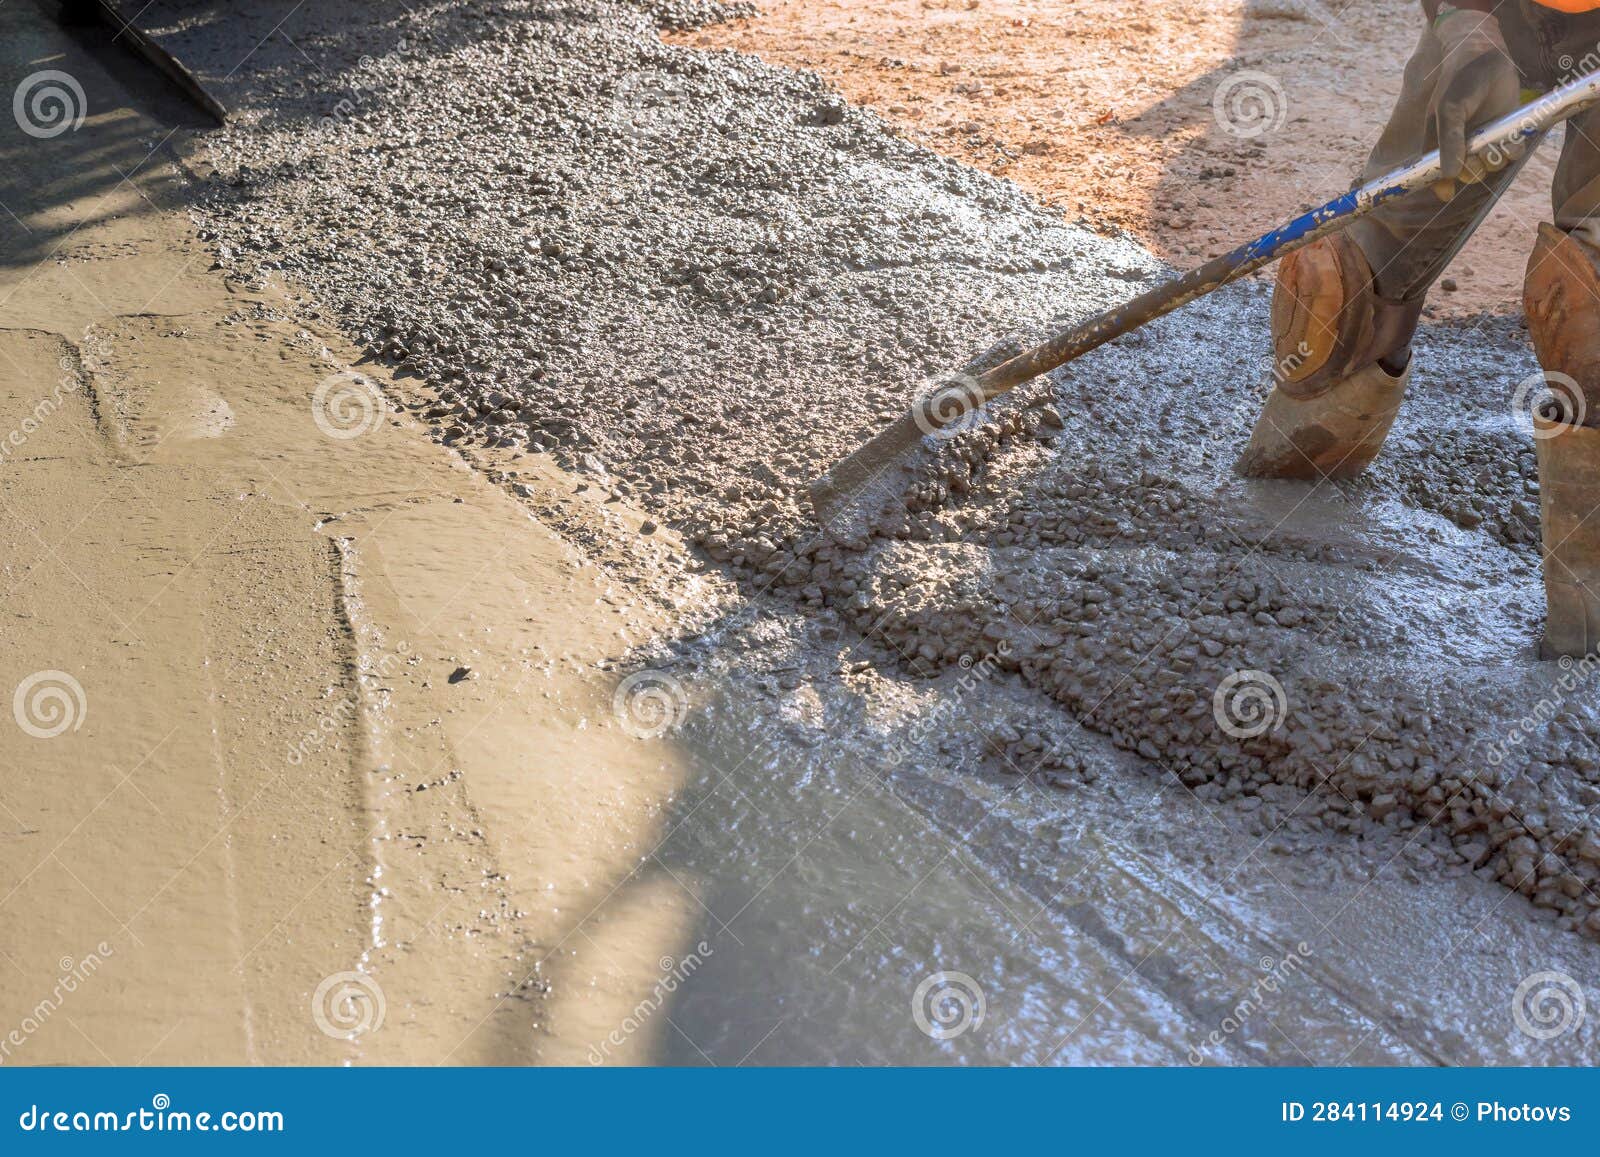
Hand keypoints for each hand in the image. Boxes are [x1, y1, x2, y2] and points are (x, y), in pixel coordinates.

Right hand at [1428, 7, 1520, 184]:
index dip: (1441, 186)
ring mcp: (1484, 141)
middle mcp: (1461, 146)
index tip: (1447, 192)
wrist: (1487, 57)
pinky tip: (1510, 141)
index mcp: (1439, 144)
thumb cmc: (1459, 82)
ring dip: (1494, 161)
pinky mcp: (1505, 133)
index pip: (1437, 174)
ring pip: (1489, 167)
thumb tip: (1449, 176)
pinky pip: (1510, 154)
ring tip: (1496, 145)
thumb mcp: (1449, 111)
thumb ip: (1448, 142)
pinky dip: (1512, 152)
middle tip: (1476, 156)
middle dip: (1472, 171)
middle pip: (1466, 175)